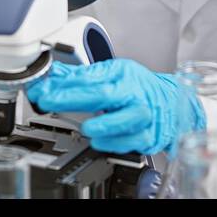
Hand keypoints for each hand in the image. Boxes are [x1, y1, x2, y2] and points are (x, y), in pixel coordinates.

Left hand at [26, 58, 205, 155]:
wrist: (173, 103)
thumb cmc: (140, 88)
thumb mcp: (112, 74)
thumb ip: (80, 78)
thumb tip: (51, 76)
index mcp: (121, 74)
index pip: (89, 77)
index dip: (63, 84)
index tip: (42, 89)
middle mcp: (133, 93)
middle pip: (103, 94)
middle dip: (72, 98)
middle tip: (50, 101)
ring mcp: (143, 115)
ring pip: (125, 120)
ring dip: (103, 124)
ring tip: (86, 128)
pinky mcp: (148, 136)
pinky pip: (131, 142)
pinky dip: (114, 143)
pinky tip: (99, 141)